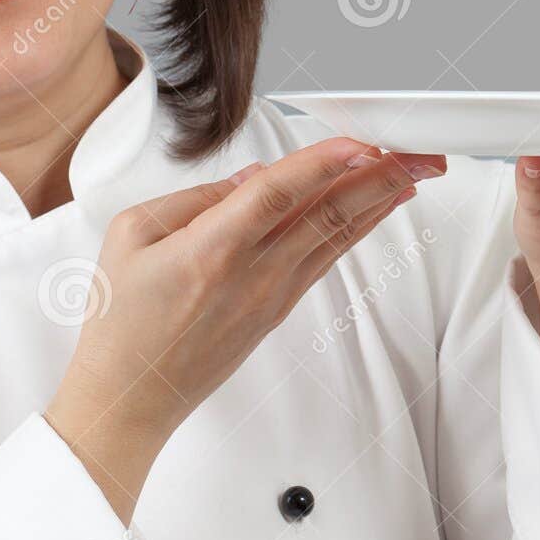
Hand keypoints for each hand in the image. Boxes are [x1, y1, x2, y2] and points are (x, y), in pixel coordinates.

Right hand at [45, 136, 446, 519]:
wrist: (130, 398)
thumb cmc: (120, 321)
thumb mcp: (131, 236)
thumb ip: (193, 199)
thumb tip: (251, 180)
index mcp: (211, 249)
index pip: (278, 193)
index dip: (323, 163)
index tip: (361, 141)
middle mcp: (252, 274)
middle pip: (327, 214)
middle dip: (379, 178)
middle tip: (420, 153)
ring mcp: (271, 296)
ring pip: (335, 237)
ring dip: (378, 201)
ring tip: (415, 172)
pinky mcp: (276, 311)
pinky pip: (323, 260)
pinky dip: (354, 230)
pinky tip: (375, 211)